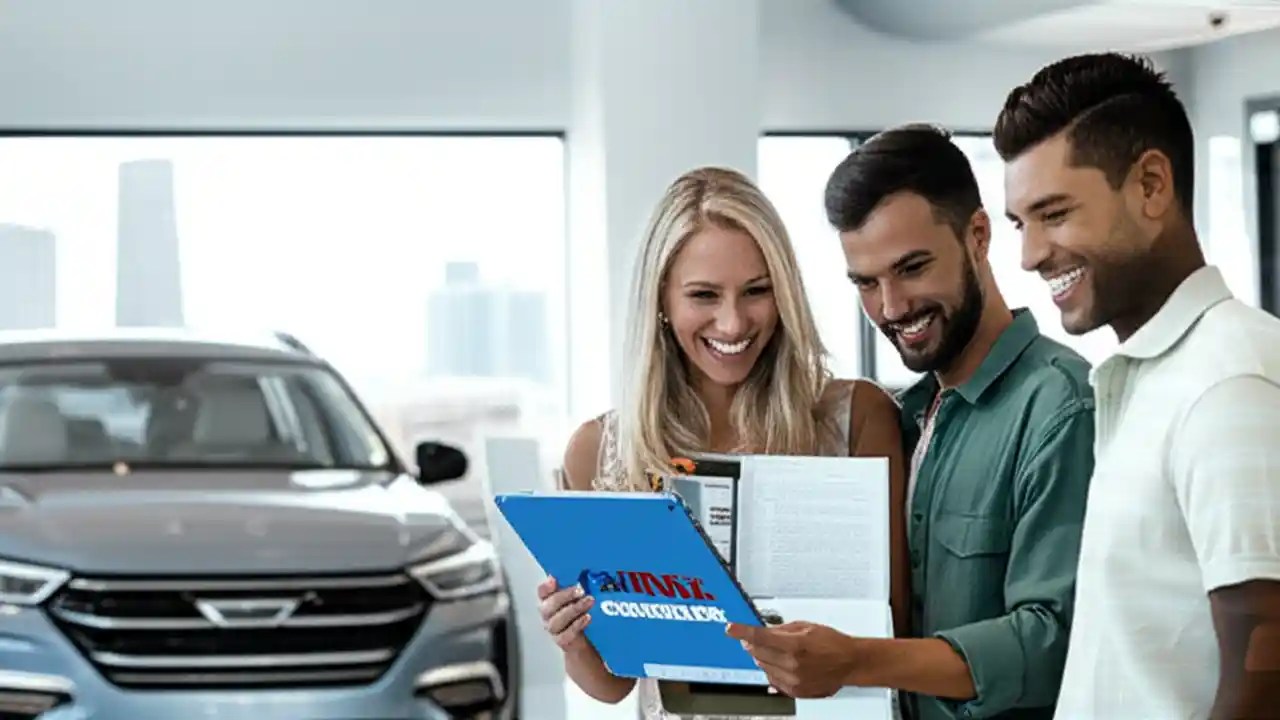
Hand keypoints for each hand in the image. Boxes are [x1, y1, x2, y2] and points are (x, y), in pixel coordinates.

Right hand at [537, 575, 594, 651]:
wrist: (579, 639)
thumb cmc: (575, 615)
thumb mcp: (573, 599)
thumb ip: (569, 587)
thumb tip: (564, 576)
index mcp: (547, 601)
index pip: (541, 593)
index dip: (545, 587)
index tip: (553, 580)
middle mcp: (547, 615)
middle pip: (549, 606)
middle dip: (564, 597)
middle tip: (580, 590)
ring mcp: (553, 629)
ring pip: (557, 620)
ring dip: (575, 609)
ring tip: (589, 601)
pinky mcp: (562, 640)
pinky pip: (567, 634)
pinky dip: (578, 624)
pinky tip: (587, 617)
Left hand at [726, 621, 859, 697]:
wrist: (850, 663)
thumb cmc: (833, 643)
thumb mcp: (806, 627)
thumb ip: (781, 629)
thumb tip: (763, 631)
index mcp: (795, 645)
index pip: (760, 637)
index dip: (742, 632)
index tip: (731, 629)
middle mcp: (792, 665)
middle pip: (758, 653)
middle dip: (753, 644)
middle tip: (754, 639)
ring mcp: (794, 680)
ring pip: (763, 667)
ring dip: (763, 658)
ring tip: (778, 651)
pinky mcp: (796, 691)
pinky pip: (773, 681)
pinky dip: (772, 671)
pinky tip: (781, 664)